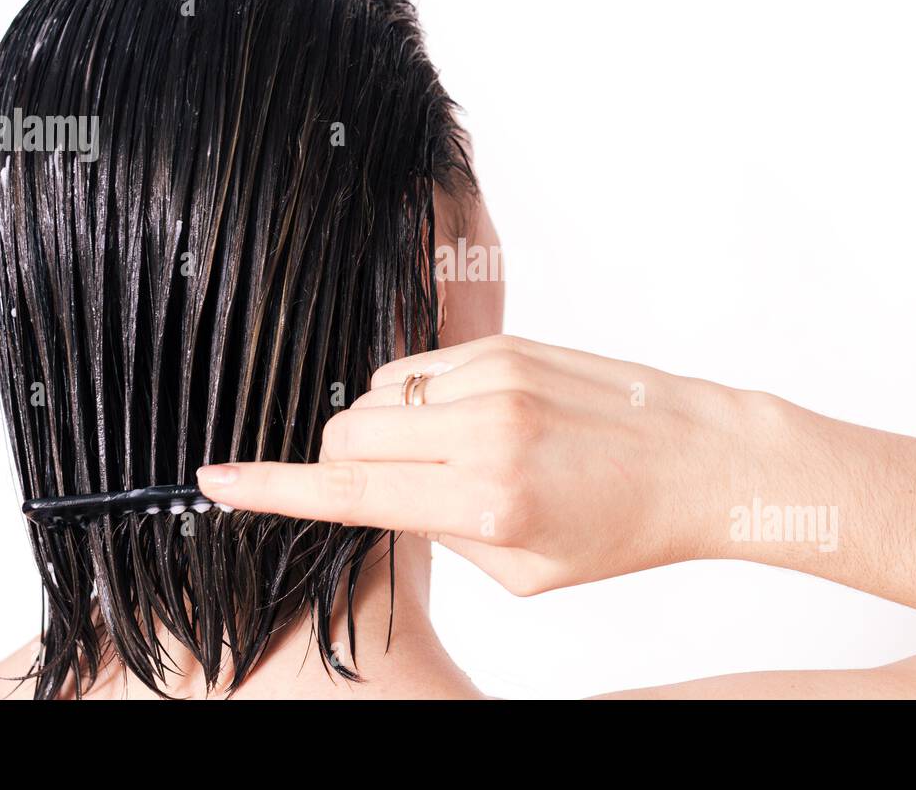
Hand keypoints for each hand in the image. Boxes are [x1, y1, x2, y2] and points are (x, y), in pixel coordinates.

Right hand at [196, 335, 745, 593]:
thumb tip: (388, 489)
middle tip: (390, 482)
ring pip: (380, 393)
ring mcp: (497, 377)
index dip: (271, 487)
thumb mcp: (526, 570)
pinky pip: (422, 367)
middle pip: (348, 430)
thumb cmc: (620, 528)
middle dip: (340, 458)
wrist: (698, 457)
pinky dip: (422, 397)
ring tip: (449, 453)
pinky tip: (472, 419)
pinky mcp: (510, 345)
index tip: (217, 480)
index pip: (348, 491)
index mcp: (486, 503)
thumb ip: (444, 532)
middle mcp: (485, 431)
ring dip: (386, 425)